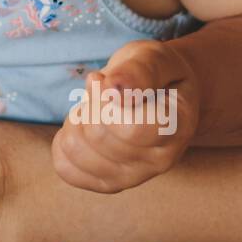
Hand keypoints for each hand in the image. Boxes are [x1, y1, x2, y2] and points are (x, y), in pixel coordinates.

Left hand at [52, 39, 199, 192]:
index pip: (130, 128)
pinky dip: (63, 141)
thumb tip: (114, 89)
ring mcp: (134, 177)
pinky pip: (65, 167)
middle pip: (98, 136)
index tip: (103, 79)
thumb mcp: (154, 57)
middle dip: (89, 104)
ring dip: (75, 120)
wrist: (162, 95)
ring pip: (76, 151)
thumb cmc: (157, 74)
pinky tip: (82, 127)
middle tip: (100, 90)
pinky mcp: (108, 183)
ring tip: (94, 108)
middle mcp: (160, 160)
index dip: (104, 101)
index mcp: (177, 127)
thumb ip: (138, 71)